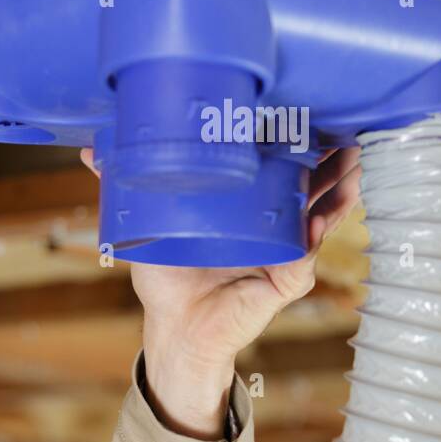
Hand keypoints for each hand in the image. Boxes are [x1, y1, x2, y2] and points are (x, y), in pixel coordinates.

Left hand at [80, 145, 361, 437]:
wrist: (174, 327)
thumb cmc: (167, 279)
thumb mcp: (146, 224)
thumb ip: (125, 187)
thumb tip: (91, 150)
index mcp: (249, 210)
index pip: (280, 169)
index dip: (297, 143)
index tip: (304, 114)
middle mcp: (274, 228)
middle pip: (313, 188)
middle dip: (331, 160)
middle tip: (340, 134)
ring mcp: (285, 254)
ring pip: (324, 217)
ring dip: (339, 191)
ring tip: (349, 165)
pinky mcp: (286, 281)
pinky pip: (304, 257)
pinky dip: (312, 238)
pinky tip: (319, 220)